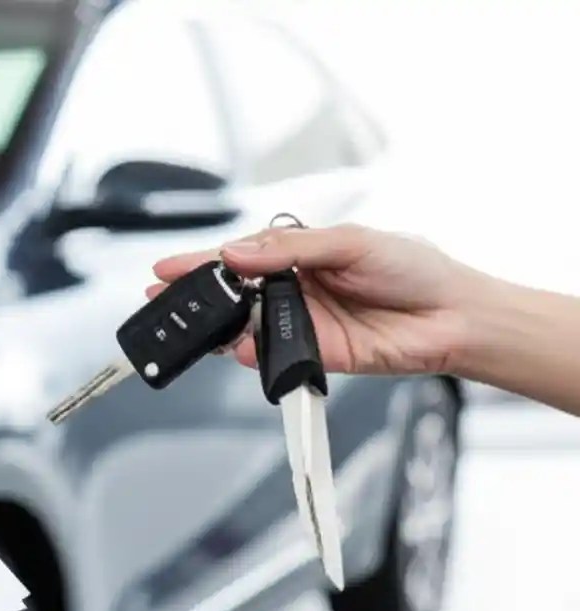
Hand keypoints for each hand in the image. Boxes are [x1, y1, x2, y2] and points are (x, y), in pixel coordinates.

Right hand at [148, 224, 483, 375]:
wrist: (455, 316)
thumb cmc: (415, 270)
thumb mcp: (351, 241)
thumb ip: (291, 247)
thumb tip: (240, 253)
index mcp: (300, 254)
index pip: (239, 256)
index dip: (202, 262)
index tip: (167, 269)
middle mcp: (296, 289)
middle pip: (234, 294)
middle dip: (199, 298)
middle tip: (167, 300)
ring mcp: (303, 323)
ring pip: (247, 326)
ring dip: (222, 327)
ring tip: (200, 324)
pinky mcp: (316, 356)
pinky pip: (274, 355)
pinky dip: (254, 353)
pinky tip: (243, 346)